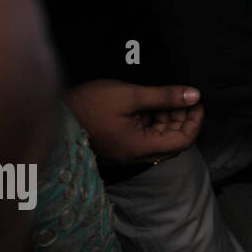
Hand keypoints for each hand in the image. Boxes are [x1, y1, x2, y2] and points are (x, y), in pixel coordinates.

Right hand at [64, 80, 202, 166]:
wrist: (53, 112)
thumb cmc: (89, 103)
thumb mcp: (131, 95)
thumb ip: (165, 97)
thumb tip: (194, 95)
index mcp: (140, 148)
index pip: (182, 141)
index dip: (195, 122)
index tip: (197, 102)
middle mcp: (135, 156)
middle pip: (172, 141)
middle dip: (183, 119)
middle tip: (186, 97)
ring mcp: (126, 153)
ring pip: (159, 139)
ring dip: (168, 120)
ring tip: (167, 98)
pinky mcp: (118, 146)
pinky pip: (144, 138)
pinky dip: (153, 122)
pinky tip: (150, 105)